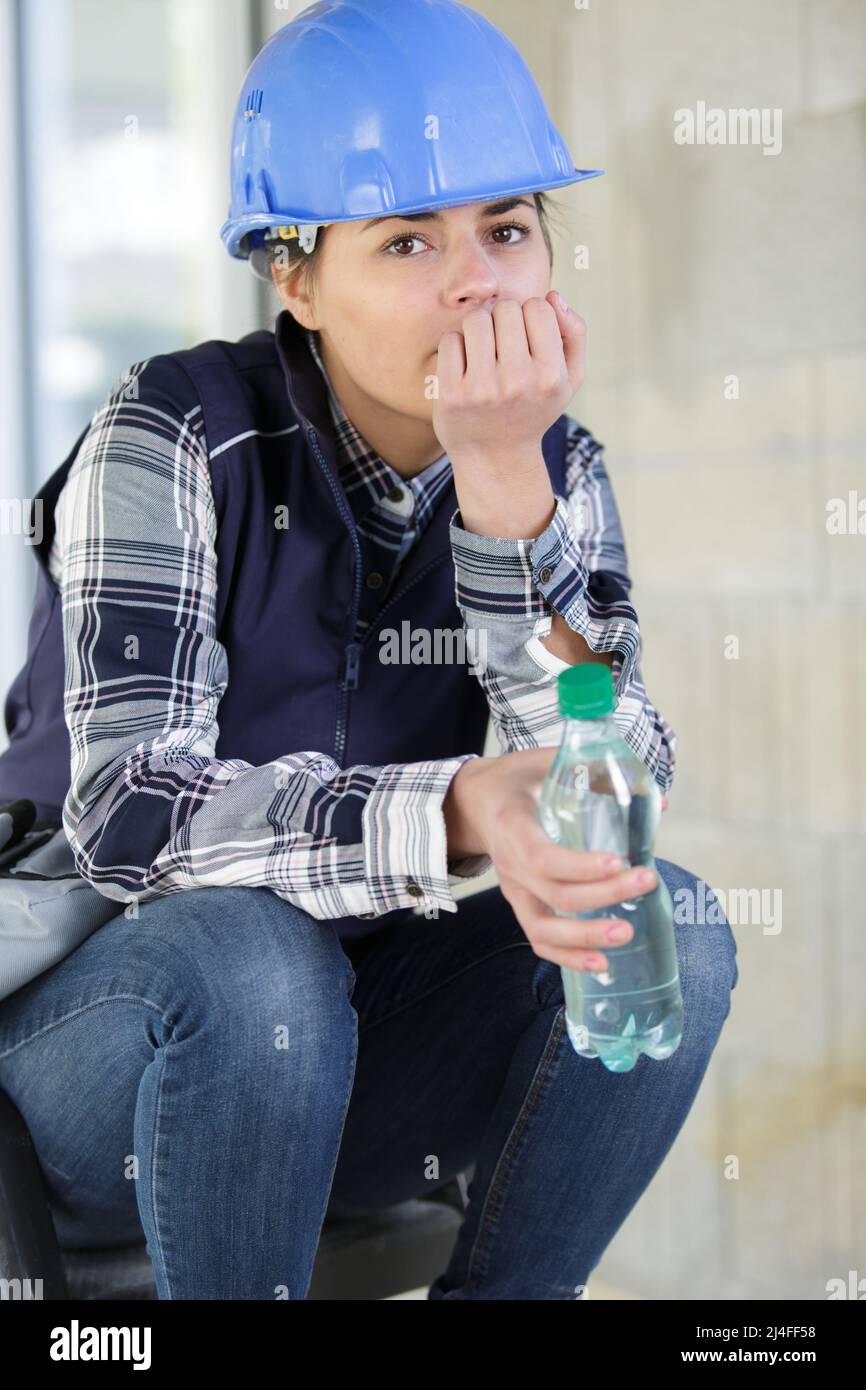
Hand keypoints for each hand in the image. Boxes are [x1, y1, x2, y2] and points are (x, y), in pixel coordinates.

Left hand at [432, 291, 586, 466]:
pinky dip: (456, 347)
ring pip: (476, 319)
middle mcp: (518, 382)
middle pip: (506, 309)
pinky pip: (451, 340)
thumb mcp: (569, 380)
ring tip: (484, 353)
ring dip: (479, 329)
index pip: (538, 307)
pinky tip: (465, 367)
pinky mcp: (452, 393)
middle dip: (504, 321)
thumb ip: (574, 334)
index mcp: (550, 376)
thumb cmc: (534, 409)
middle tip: (503, 347)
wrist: (495, 458)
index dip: (531, 316)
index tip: (527, 338)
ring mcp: (482, 389)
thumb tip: (552, 296)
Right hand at [444, 748, 659, 972]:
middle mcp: (510, 865)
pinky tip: (602, 964)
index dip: (580, 867)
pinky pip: (539, 940)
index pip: (543, 858)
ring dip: (585, 937)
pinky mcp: (520, 904)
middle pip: (554, 894)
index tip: (619, 860)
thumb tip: (661, 801)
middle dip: (603, 895)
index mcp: (514, 826)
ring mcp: (514, 890)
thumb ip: (598, 773)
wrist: (474, 803)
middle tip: (646, 881)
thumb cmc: (516, 780)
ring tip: (626, 933)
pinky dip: (568, 957)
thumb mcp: (546, 762)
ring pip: (543, 928)